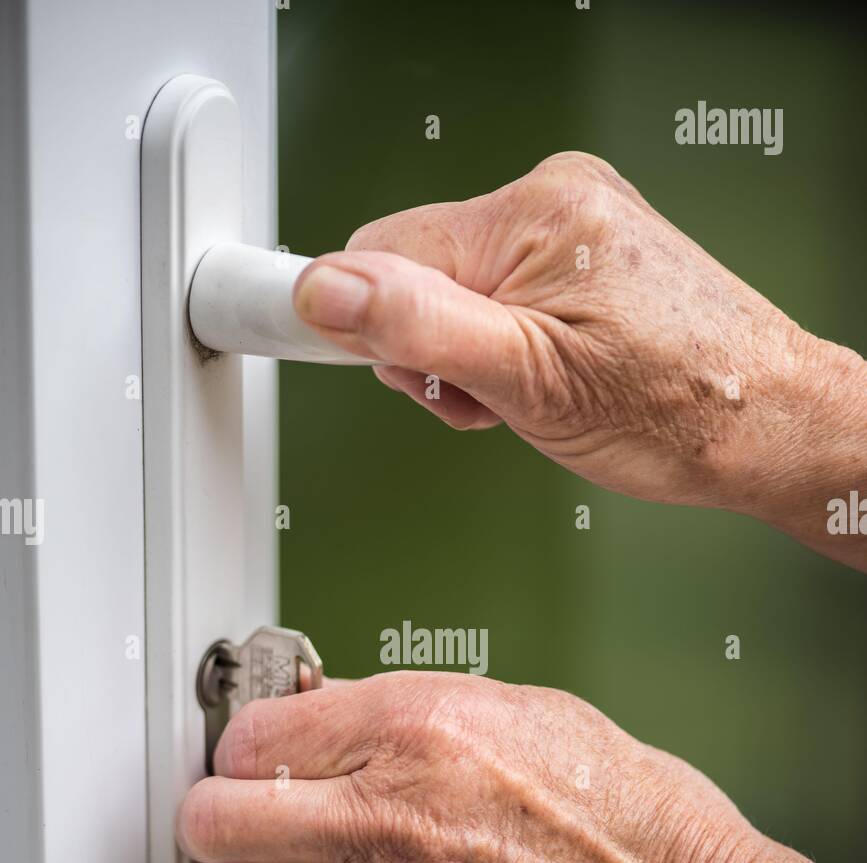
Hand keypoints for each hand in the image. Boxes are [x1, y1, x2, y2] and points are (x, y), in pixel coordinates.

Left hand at [177, 672, 866, 862]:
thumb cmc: (628, 812)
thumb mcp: (525, 711)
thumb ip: (412, 712)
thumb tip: (332, 713)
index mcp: (416, 727)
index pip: (254, 734)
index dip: (245, 742)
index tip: (256, 751)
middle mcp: (387, 813)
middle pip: (218, 818)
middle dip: (216, 812)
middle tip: (236, 811)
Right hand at [294, 152, 866, 568]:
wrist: (769, 424)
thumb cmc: (680, 408)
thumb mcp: (531, 382)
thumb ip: (422, 329)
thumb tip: (330, 289)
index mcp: (533, 214)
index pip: (381, 252)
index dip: (371, 329)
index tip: (364, 363)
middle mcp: (555, 198)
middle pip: (417, 270)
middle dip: (433, 351)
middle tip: (491, 398)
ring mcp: (575, 222)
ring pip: (456, 289)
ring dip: (471, 356)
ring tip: (531, 394)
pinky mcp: (588, 250)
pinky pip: (501, 291)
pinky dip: (506, 344)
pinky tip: (547, 377)